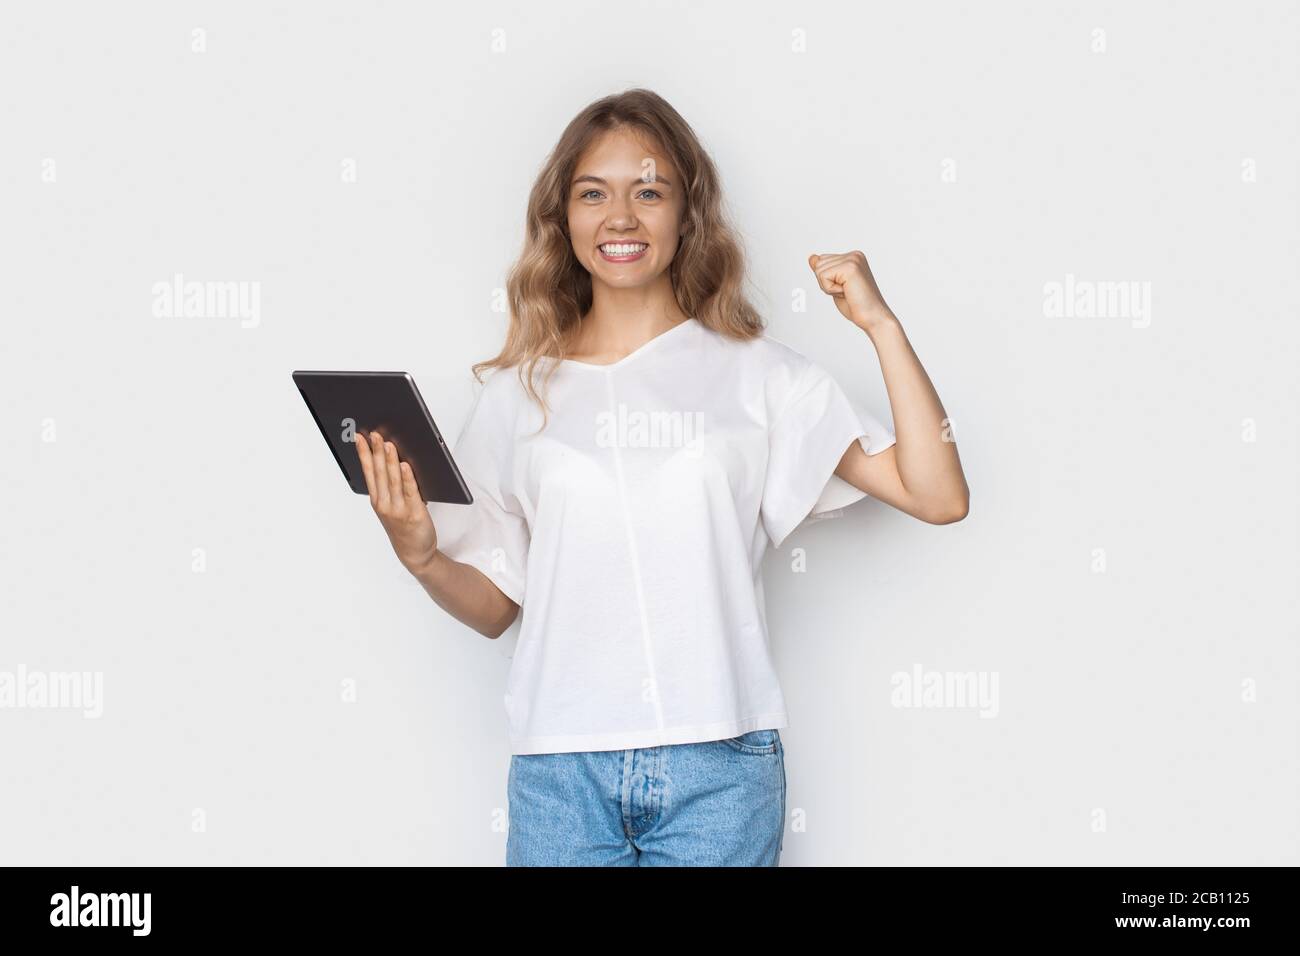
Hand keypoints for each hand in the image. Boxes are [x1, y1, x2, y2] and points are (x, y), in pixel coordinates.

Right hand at [354, 430, 438, 573]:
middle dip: (376, 451)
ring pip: (393, 480)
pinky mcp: (414, 514)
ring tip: (388, 443)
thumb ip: (391, 487)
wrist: (416, 553)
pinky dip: (407, 478)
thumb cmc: (404, 527)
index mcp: (377, 500)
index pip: (369, 472)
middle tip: (374, 433)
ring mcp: (398, 509)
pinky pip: (410, 492)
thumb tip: (395, 459)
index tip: (359, 437)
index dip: (363, 454)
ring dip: (390, 460)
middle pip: (379, 473)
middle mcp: (384, 504)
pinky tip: (405, 465)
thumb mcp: (392, 507)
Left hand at [808, 250, 895, 331]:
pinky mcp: (850, 267)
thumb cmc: (856, 305)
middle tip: (846, 292)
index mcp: (852, 257)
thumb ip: (825, 270)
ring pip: (819, 270)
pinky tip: (846, 292)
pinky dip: (830, 289)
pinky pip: (823, 276)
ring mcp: (853, 259)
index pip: (822, 261)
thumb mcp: (835, 285)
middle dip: (826, 282)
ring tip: (847, 292)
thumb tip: (812, 257)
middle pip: (819, 264)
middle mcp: (854, 255)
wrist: (873, 317)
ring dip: (828, 287)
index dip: (827, 280)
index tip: (845, 289)